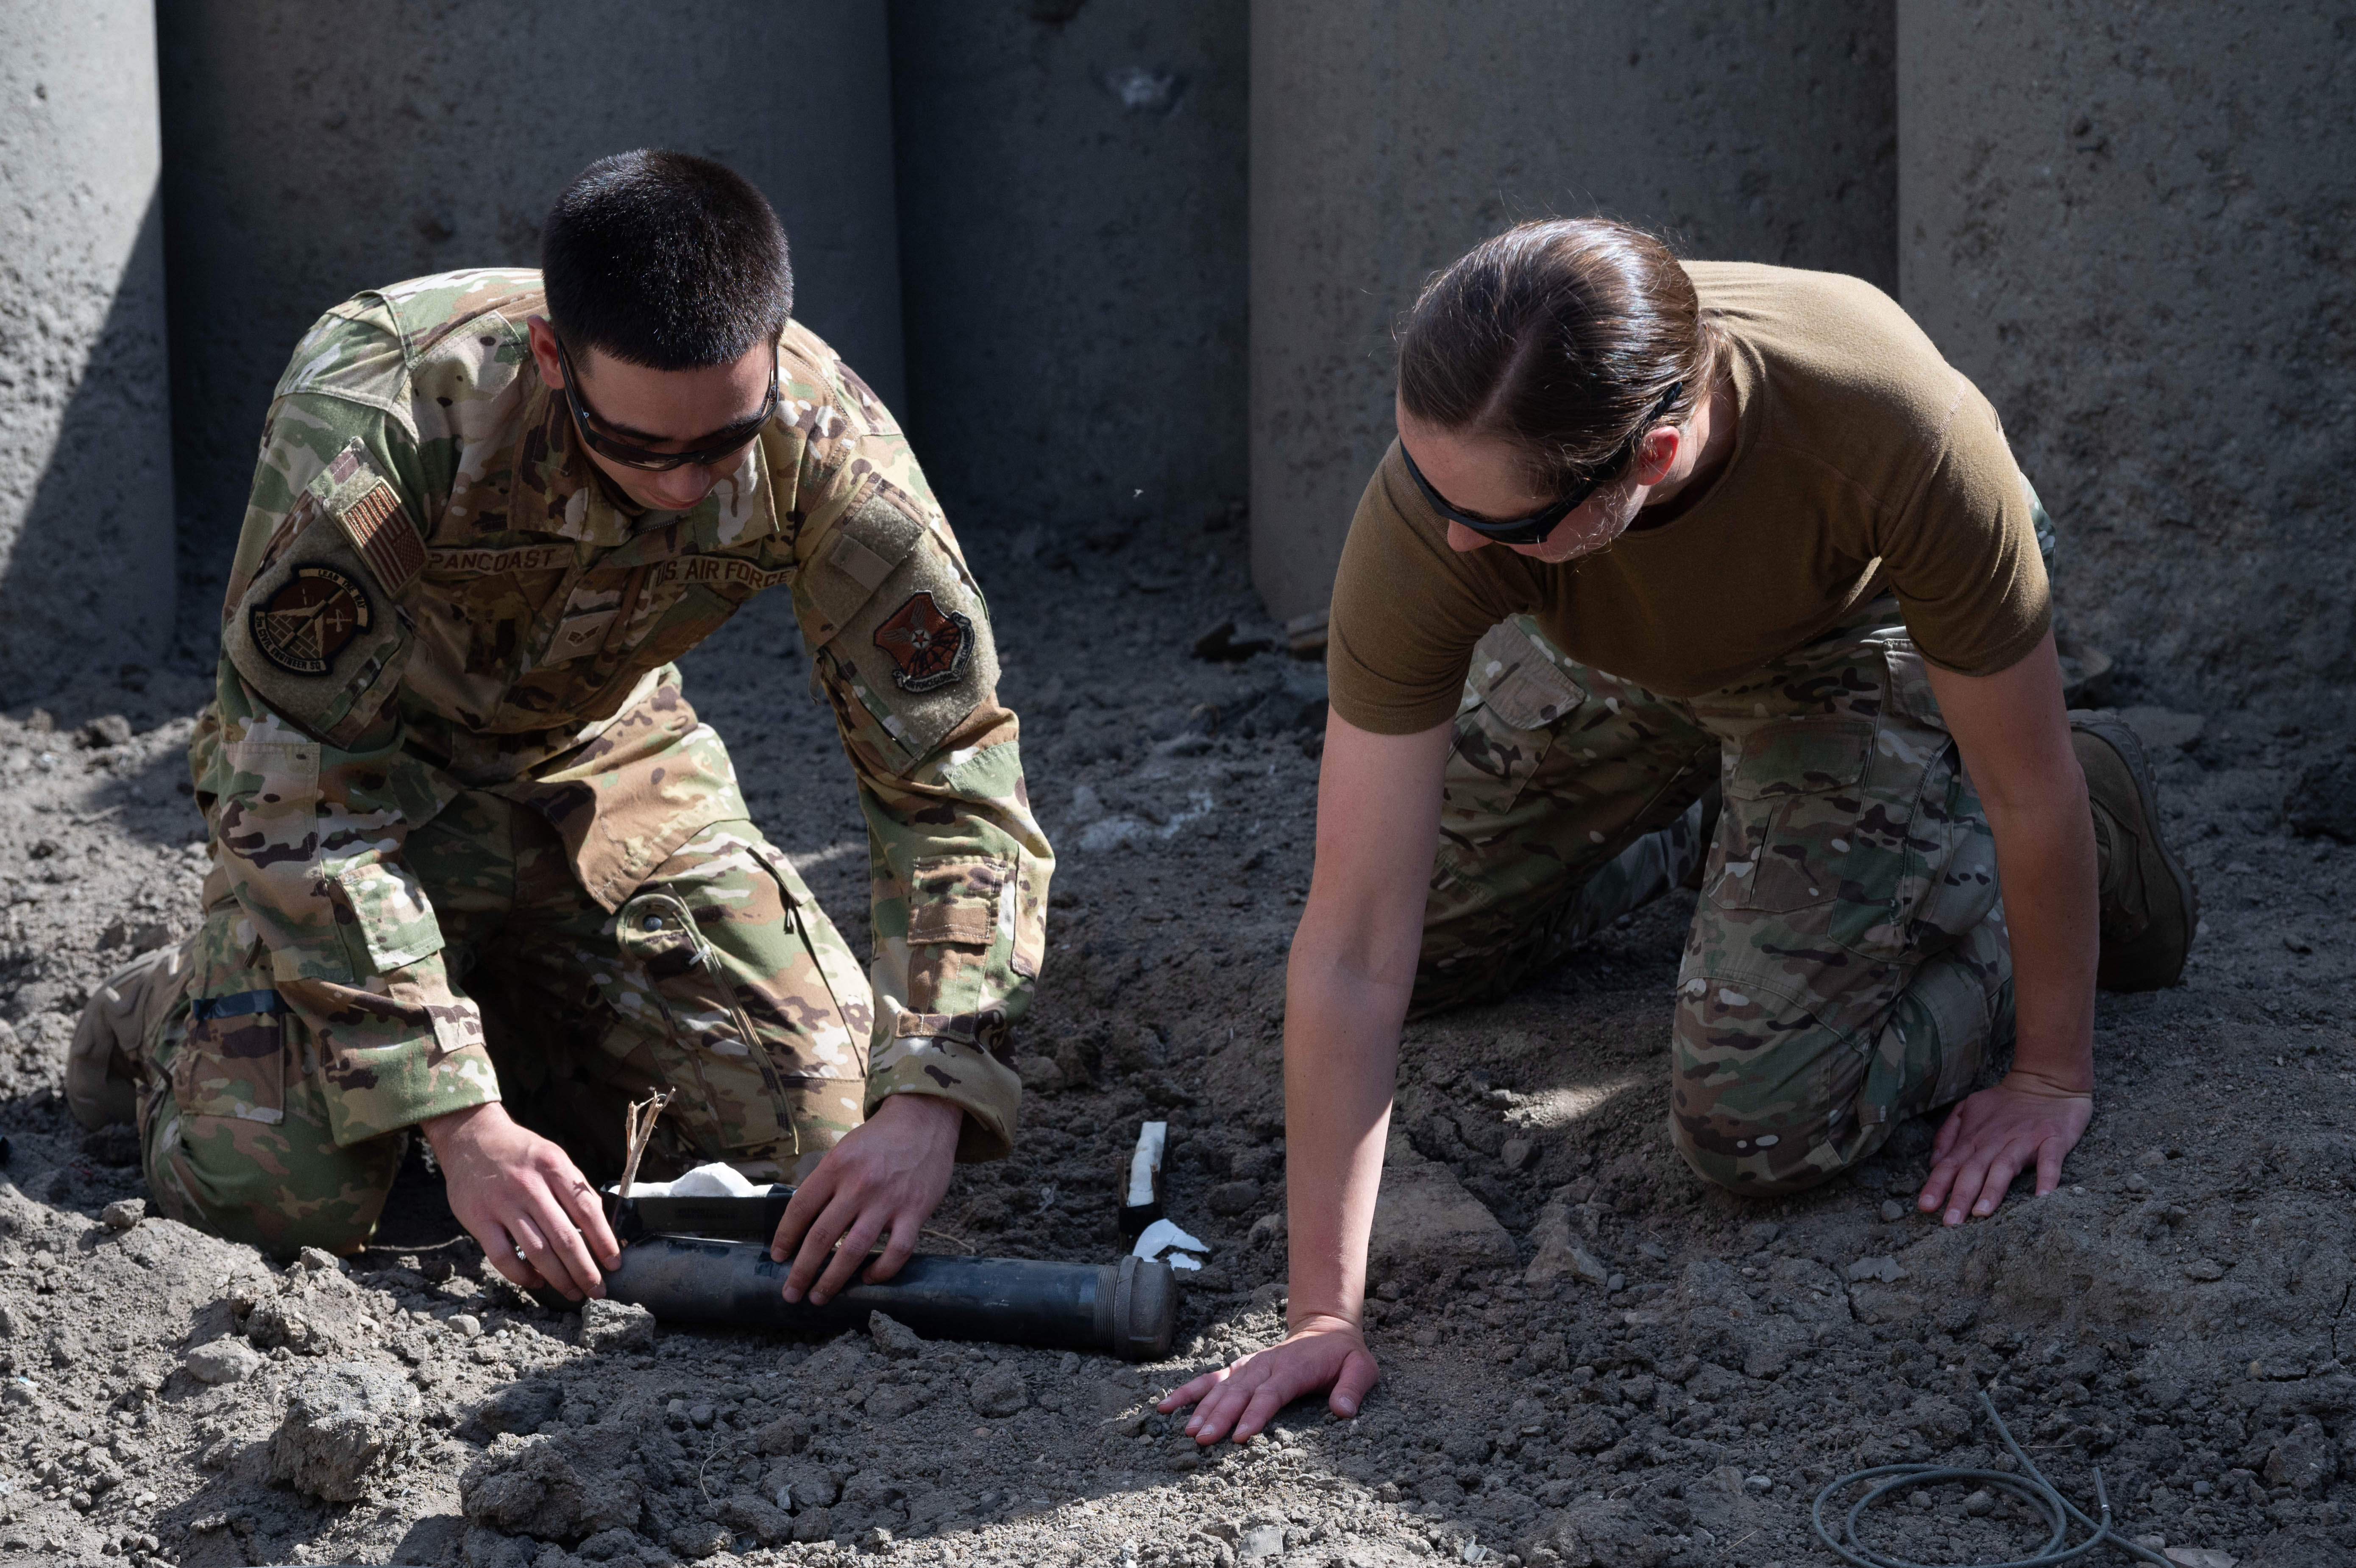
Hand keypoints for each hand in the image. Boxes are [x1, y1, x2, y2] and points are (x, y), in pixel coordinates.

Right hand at [422, 1102, 619, 1300]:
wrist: (471, 1137)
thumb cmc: (520, 1153)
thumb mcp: (553, 1157)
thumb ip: (574, 1189)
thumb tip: (601, 1227)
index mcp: (554, 1167)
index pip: (586, 1211)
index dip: (603, 1241)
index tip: (614, 1264)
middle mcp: (529, 1185)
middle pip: (564, 1237)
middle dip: (585, 1269)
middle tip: (597, 1290)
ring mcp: (502, 1203)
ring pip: (536, 1251)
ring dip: (559, 1278)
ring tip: (574, 1292)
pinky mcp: (479, 1219)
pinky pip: (503, 1257)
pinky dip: (522, 1274)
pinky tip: (536, 1281)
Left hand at [769, 1092, 960, 1304]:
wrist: (924, 1120)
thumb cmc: (879, 1140)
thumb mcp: (844, 1150)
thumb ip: (826, 1183)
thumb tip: (803, 1223)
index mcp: (836, 1165)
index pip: (800, 1208)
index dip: (784, 1237)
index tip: (777, 1257)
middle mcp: (859, 1183)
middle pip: (822, 1236)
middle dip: (801, 1270)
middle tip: (790, 1293)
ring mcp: (888, 1199)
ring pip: (854, 1250)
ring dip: (833, 1279)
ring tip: (819, 1296)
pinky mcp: (915, 1211)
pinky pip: (897, 1251)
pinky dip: (882, 1271)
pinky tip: (869, 1279)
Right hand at [1158, 1313, 1379, 1443]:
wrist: (1326, 1329)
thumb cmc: (1344, 1355)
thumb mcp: (1361, 1368)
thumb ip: (1352, 1388)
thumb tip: (1343, 1412)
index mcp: (1292, 1368)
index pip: (1271, 1393)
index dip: (1254, 1414)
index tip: (1239, 1436)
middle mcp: (1266, 1366)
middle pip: (1239, 1392)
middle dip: (1220, 1416)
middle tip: (1203, 1439)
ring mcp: (1249, 1367)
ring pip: (1222, 1387)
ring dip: (1203, 1407)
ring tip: (1187, 1431)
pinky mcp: (1240, 1369)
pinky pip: (1211, 1380)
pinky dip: (1188, 1391)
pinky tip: (1166, 1406)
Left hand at [1916, 1070, 2093, 1225]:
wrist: (2047, 1080)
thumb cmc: (2006, 1103)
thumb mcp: (1969, 1110)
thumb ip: (1949, 1135)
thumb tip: (1934, 1163)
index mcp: (1974, 1137)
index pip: (1950, 1164)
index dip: (1937, 1185)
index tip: (1925, 1207)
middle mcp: (1995, 1140)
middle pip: (1973, 1170)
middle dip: (1960, 1196)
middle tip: (1949, 1223)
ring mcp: (2024, 1140)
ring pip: (2004, 1167)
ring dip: (1992, 1190)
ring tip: (1982, 1213)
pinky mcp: (2052, 1139)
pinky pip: (2050, 1160)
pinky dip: (2047, 1178)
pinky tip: (2043, 1197)